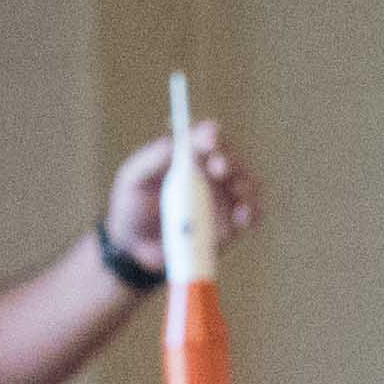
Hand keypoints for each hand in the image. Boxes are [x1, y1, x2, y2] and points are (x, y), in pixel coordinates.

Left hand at [104, 116, 261, 273]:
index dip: (211, 136)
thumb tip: (175, 142)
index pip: (206, 138)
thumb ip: (153, 159)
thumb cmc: (131, 205)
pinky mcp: (229, 225)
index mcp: (188, 155)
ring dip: (246, 187)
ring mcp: (223, 198)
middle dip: (231, 161)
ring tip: (238, 193)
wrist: (134, 248)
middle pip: (232, 159)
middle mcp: (211, 173)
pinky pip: (250, 217)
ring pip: (248, 186)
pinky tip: (243, 217)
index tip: (210, 140)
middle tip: (220, 168)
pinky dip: (252, 215)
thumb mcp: (133, 178)